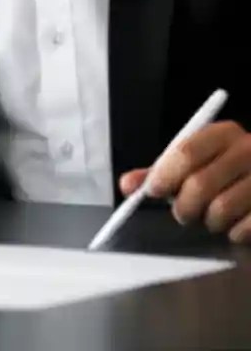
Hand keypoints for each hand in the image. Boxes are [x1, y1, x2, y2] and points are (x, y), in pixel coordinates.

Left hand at [119, 120, 250, 243]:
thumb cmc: (223, 172)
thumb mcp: (194, 162)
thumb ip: (161, 172)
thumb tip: (127, 185)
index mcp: (223, 134)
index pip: (186, 152)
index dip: (164, 175)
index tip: (154, 191)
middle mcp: (249, 150)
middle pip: (200, 184)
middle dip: (183, 206)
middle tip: (184, 213)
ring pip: (221, 209)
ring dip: (209, 221)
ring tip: (212, 218)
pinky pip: (243, 229)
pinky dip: (233, 234)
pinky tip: (234, 226)